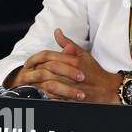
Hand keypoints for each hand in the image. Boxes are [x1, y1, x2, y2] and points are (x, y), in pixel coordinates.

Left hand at [6, 28, 121, 102]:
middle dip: (31, 74)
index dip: (34, 59)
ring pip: (47, 85)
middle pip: (45, 71)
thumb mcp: (84, 54)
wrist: (108, 89)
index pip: (48, 56)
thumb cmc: (95, 71)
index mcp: (74, 60)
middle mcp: (73, 73)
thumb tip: (57, 31)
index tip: (27, 64)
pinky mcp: (72, 99)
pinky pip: (54, 98)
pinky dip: (44, 96)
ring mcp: (73, 87)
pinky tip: (39, 95)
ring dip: (36, 86)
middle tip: (23, 76)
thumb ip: (68, 43)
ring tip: (28, 86)